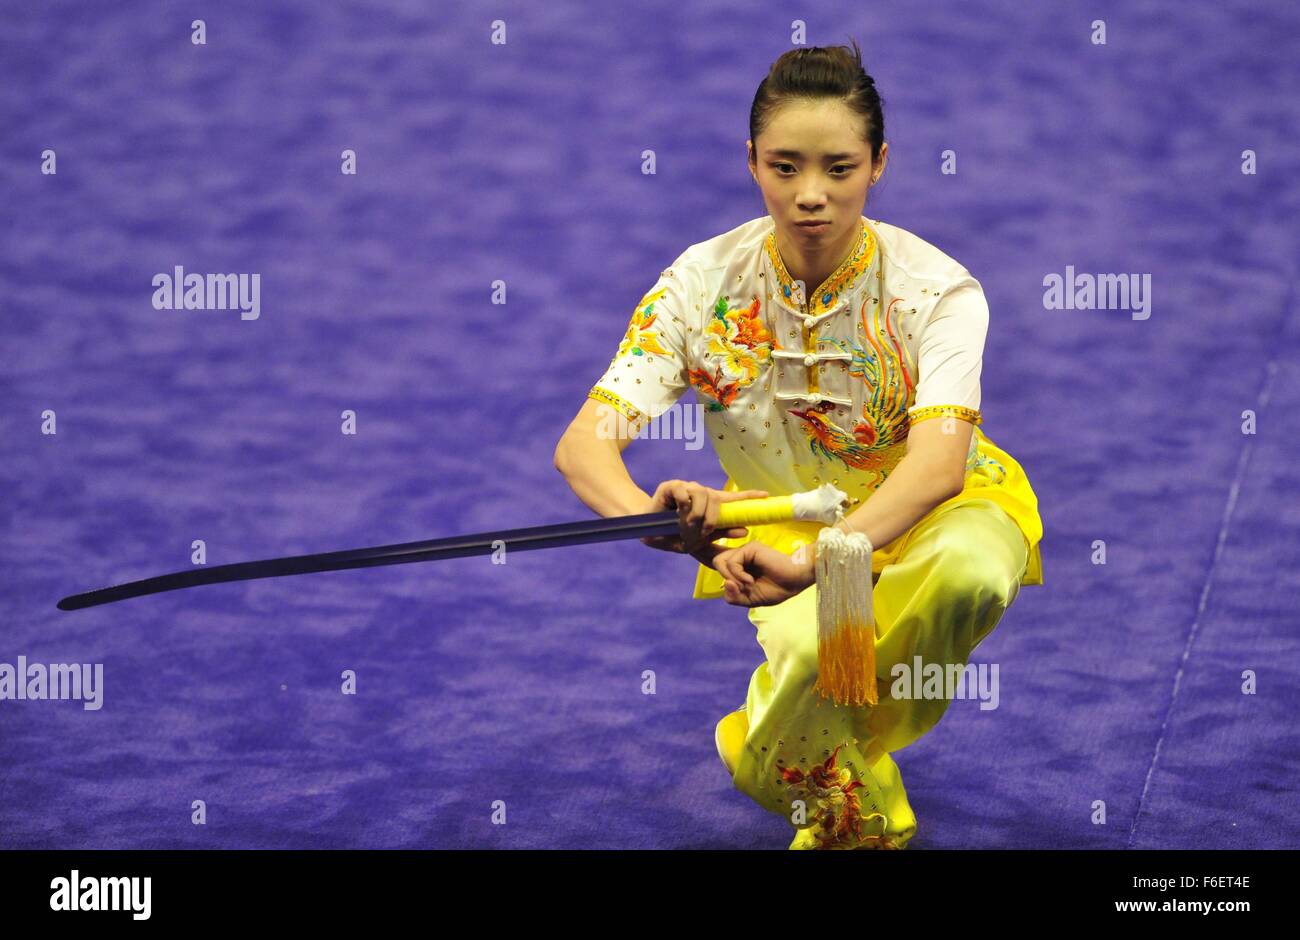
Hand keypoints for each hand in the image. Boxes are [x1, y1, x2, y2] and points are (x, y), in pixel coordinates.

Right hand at [638, 480, 768, 562]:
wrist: (648, 533)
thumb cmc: (673, 536)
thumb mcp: (698, 542)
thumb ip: (719, 537)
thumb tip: (745, 531)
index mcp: (709, 506)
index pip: (732, 499)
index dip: (749, 496)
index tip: (766, 496)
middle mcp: (700, 493)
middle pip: (715, 498)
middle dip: (712, 518)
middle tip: (703, 531)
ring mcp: (686, 488)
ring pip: (701, 494)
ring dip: (696, 514)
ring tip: (687, 525)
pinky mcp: (671, 486)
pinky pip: (683, 492)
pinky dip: (682, 504)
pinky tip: (676, 512)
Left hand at [712, 539, 815, 607]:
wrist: (794, 583)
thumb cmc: (775, 590)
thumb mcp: (748, 599)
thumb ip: (732, 596)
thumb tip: (726, 583)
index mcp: (738, 566)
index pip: (717, 564)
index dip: (713, 569)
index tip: (725, 583)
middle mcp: (740, 556)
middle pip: (716, 563)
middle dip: (725, 579)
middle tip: (741, 588)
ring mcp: (745, 550)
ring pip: (719, 561)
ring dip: (731, 578)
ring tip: (746, 585)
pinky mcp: (750, 547)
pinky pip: (732, 562)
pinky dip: (738, 575)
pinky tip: (750, 581)